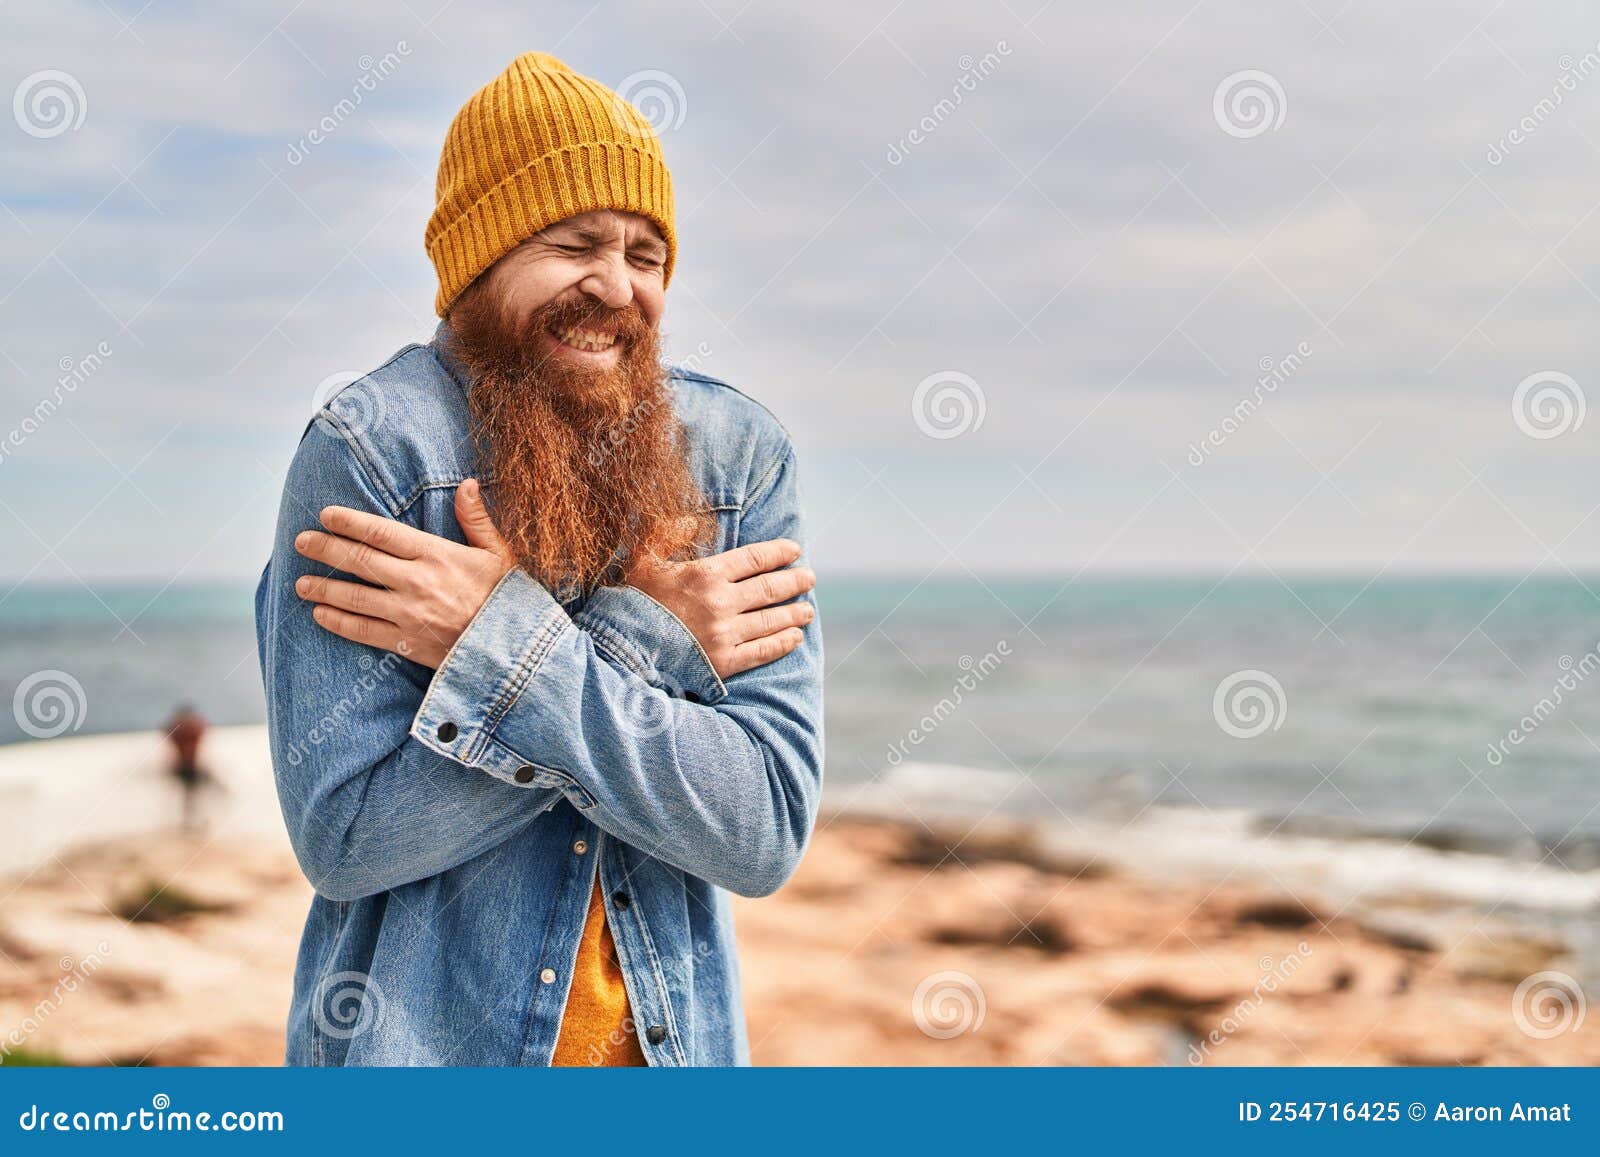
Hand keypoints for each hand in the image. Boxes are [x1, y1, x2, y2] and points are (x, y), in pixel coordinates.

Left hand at [293, 479, 514, 668]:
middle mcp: (417, 581)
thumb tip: (467, 484)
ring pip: (355, 597)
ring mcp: (409, 614)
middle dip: (326, 549)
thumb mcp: (501, 554)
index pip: (382, 533)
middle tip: (301, 541)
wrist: (515, 649)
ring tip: (300, 583)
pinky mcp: (407, 642)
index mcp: (437, 555)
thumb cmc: (508, 599)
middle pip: (360, 561)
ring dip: (324, 588)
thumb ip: (477, 519)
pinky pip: (363, 631)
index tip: (326, 515)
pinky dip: (338, 622)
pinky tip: (321, 615)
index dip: (350, 522)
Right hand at [628, 539, 815, 679]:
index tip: (794, 550)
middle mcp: (721, 602)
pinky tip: (795, 637)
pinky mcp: (724, 662)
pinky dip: (783, 643)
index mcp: (705, 574)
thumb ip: (667, 533)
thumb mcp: (642, 559)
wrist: (620, 649)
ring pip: (771, 619)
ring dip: (794, 613)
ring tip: (808, 609)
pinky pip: (762, 650)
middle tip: (809, 578)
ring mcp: (725, 634)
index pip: (754, 558)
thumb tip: (693, 519)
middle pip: (769, 588)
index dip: (778, 552)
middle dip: (794, 581)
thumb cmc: (631, 601)